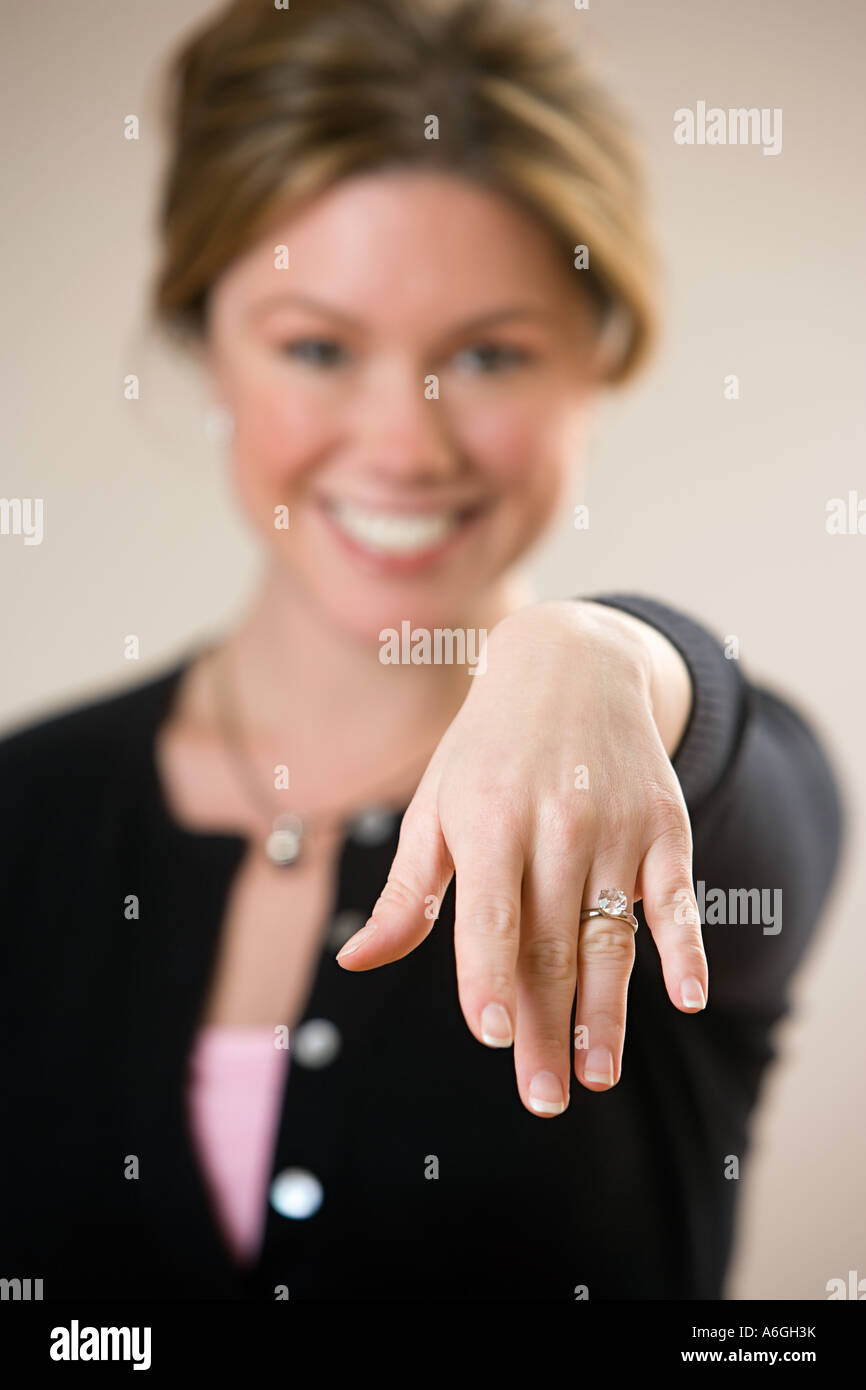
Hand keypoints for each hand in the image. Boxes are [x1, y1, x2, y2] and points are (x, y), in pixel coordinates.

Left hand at [335, 599, 706, 1117]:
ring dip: (607, 1011)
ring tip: (596, 1075)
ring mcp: (616, 828)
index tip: (493, 1034)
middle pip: (550, 944)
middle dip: (546, 1026)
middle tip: (543, 1099)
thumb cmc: (485, 750)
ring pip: (611, 936)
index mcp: (489, 822)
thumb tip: (353, 961)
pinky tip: (686, 997)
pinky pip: (677, 898)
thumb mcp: (434, 807)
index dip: (491, 976)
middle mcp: (556, 826)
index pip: (490, 916)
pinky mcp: (665, 827)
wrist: (571, 665)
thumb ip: (404, 892)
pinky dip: (686, 947)